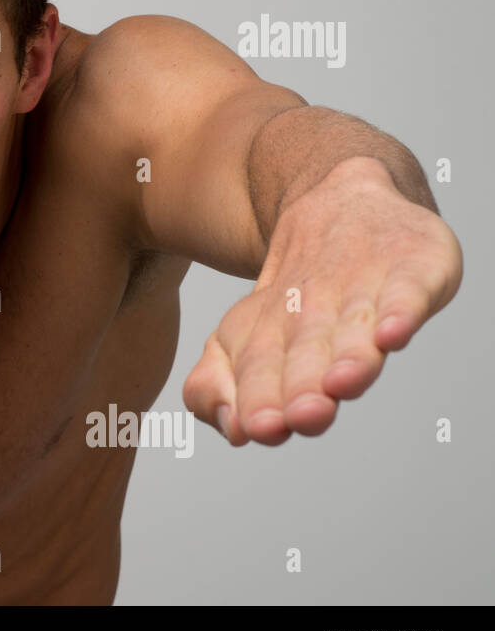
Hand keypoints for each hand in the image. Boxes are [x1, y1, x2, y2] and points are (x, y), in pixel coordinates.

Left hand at [183, 157, 461, 445]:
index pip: (258, 366)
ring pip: (353, 325)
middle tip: (301, 417)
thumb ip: (220, 382)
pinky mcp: (411, 265)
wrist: (341, 200)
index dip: (258, 398)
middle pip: (305, 350)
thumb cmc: (297, 291)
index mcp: (267, 331)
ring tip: (342, 383)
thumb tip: (226, 426)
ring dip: (349, 357)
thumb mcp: (245, 335)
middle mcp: (312, 308)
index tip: (256, 430)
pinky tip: (393, 334)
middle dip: (301, 385)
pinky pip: (407, 289)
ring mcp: (362, 285)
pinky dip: (401, 311)